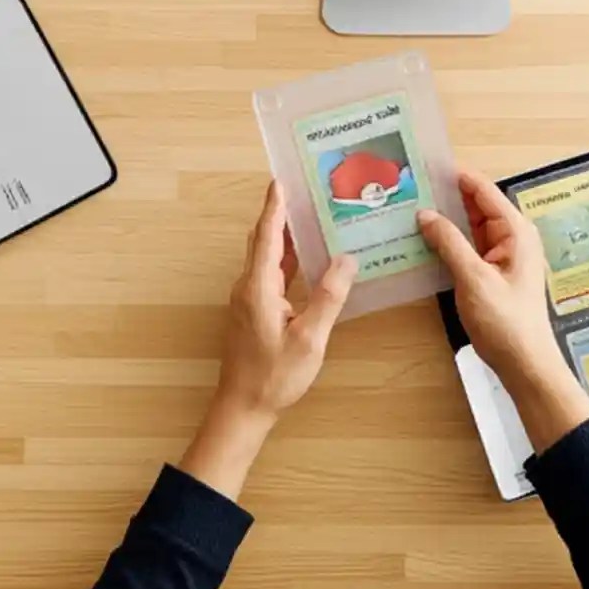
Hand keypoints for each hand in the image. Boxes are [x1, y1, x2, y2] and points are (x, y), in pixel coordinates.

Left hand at [180, 182, 356, 498]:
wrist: (243, 408)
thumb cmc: (274, 377)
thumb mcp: (310, 338)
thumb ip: (328, 296)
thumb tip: (346, 260)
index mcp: (259, 287)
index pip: (267, 236)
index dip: (275, 206)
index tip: (282, 179)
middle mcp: (249, 287)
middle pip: (264, 241)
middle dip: (280, 214)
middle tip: (302, 191)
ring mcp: (249, 300)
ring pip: (267, 258)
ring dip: (285, 237)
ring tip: (309, 218)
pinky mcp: (254, 313)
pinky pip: (271, 275)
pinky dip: (287, 261)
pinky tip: (307, 260)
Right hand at [417, 171, 588, 452]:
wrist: (523, 362)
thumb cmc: (505, 321)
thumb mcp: (473, 278)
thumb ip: (449, 242)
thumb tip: (426, 214)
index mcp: (516, 231)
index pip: (483, 190)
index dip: (455, 175)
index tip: (426, 165)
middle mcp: (512, 237)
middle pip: (475, 205)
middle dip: (445, 196)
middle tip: (411, 186)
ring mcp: (502, 255)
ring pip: (469, 226)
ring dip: (444, 220)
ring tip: (410, 208)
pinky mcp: (492, 272)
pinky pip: (468, 247)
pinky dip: (448, 241)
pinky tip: (423, 240)